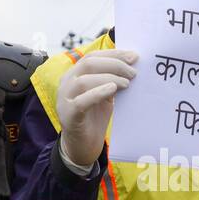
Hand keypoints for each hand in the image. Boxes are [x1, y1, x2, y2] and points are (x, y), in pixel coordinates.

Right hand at [55, 49, 137, 167]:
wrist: (82, 145)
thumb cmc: (94, 117)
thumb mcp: (105, 95)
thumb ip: (111, 80)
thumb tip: (130, 66)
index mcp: (74, 74)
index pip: (92, 57)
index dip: (113, 54)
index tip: (133, 56)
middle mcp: (66, 83)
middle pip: (88, 64)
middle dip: (114, 64)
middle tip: (133, 72)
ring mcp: (64, 99)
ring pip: (84, 81)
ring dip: (109, 78)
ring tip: (127, 83)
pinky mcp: (68, 115)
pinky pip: (82, 101)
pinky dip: (98, 93)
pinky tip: (113, 89)